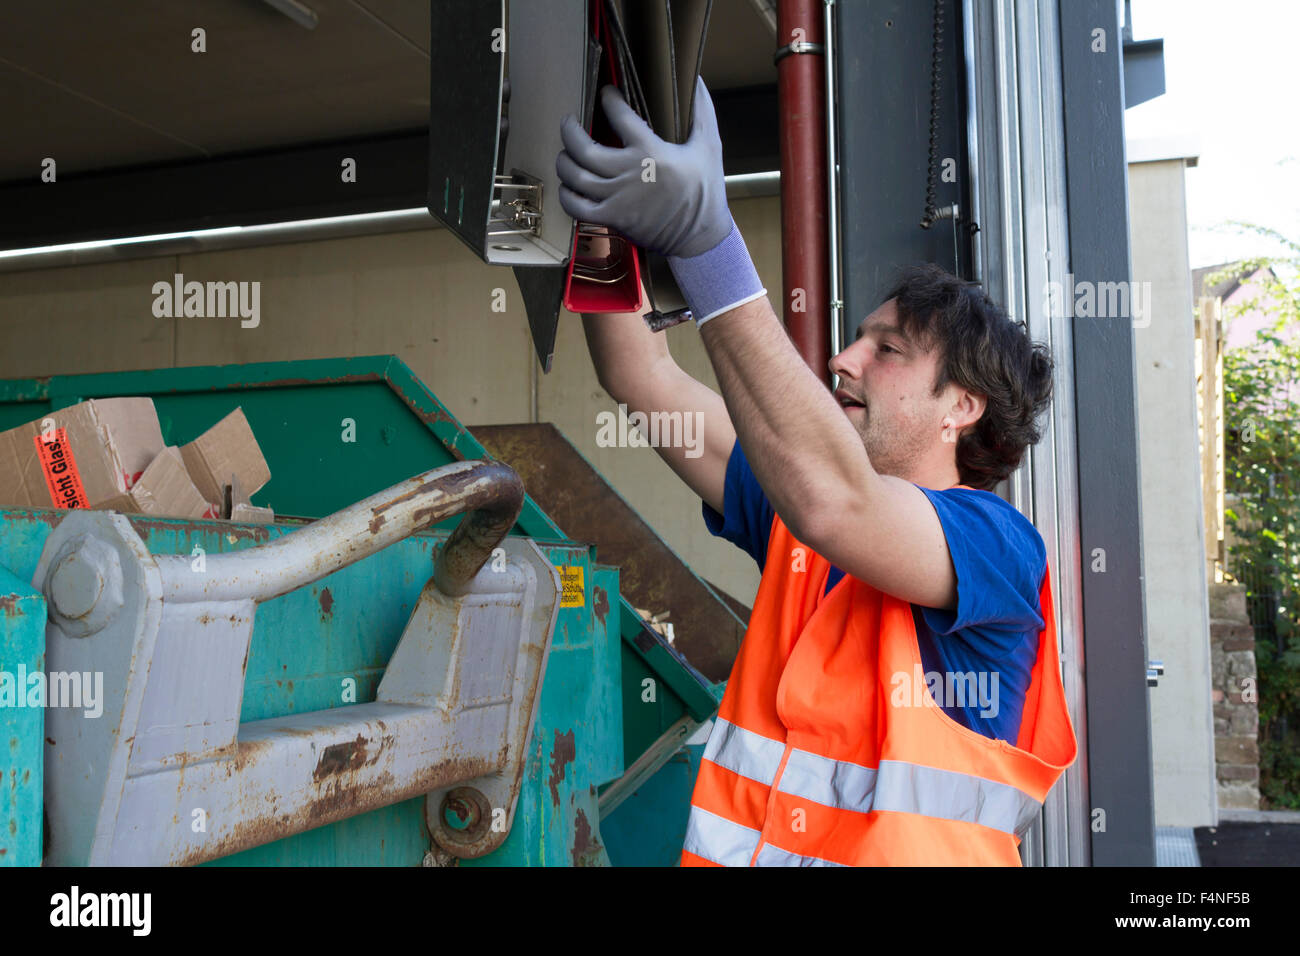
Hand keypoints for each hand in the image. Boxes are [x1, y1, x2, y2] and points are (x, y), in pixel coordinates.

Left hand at [556, 77, 731, 259]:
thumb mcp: (710, 146)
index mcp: (650, 151)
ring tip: (566, 154)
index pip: (619, 115)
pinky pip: (576, 207)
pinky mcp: (612, 218)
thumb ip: (702, 111)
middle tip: (569, 123)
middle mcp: (628, 173)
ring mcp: (617, 198)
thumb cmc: (705, 190)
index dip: (609, 100)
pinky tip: (568, 187)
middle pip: (583, 148)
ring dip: (564, 162)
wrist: (700, 236)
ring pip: (575, 176)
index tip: (607, 94)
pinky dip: (566, 196)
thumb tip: (697, 79)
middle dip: (569, 131)